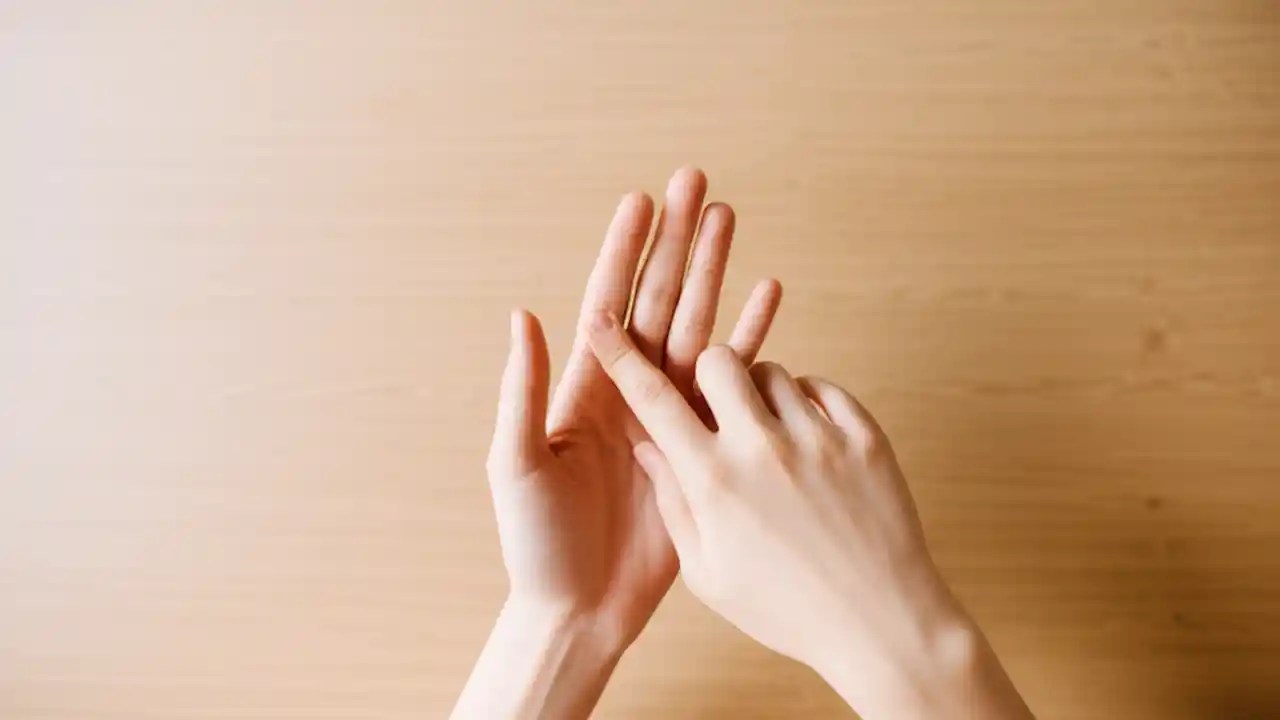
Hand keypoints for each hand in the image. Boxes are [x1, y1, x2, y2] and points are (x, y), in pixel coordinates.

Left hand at [454, 168, 781, 718]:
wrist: (581, 609)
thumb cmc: (536, 543)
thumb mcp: (517, 465)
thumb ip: (523, 392)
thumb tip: (523, 315)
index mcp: (582, 387)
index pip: (607, 302)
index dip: (624, 252)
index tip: (644, 200)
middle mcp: (626, 390)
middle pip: (658, 300)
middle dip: (676, 243)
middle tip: (696, 184)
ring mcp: (666, 413)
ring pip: (696, 328)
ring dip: (714, 274)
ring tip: (731, 220)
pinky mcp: (700, 444)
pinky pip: (728, 381)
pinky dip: (749, 339)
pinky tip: (767, 297)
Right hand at [585, 315, 1033, 719]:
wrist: (882, 625)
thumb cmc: (786, 610)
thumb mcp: (709, 574)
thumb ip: (673, 504)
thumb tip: (647, 446)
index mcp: (713, 483)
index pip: (652, 400)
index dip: (620, 356)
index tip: (601, 323)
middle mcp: (762, 449)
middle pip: (715, 360)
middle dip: (705, 373)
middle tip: (714, 405)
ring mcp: (818, 439)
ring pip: (771, 369)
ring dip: (758, 391)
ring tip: (766, 434)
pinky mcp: (863, 437)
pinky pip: (820, 387)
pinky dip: (805, 401)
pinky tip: (804, 439)